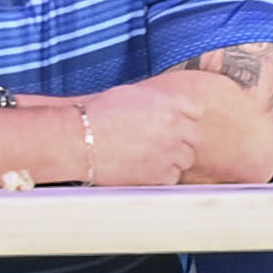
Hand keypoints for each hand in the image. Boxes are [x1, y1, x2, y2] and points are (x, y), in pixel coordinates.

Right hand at [55, 88, 212, 186]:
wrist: (76, 139)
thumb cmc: (96, 115)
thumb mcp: (132, 95)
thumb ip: (159, 101)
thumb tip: (172, 107)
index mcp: (170, 103)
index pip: (196, 111)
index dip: (183, 118)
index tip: (172, 124)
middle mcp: (176, 126)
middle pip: (195, 136)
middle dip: (180, 140)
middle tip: (157, 143)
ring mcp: (170, 151)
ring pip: (186, 158)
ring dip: (172, 158)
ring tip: (146, 156)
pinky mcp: (161, 173)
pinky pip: (173, 177)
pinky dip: (161, 175)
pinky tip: (142, 168)